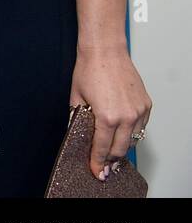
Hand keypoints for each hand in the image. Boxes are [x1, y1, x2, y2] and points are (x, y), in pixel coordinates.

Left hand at [69, 45, 151, 179]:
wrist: (105, 51)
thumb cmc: (89, 70)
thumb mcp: (76, 98)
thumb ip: (77, 118)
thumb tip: (77, 133)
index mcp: (107, 117)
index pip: (102, 148)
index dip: (98, 162)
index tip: (96, 171)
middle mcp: (126, 116)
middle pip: (120, 149)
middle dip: (111, 161)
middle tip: (105, 168)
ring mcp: (139, 111)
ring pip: (133, 139)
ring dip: (123, 148)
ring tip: (114, 155)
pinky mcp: (146, 105)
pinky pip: (141, 126)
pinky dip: (132, 133)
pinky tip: (124, 135)